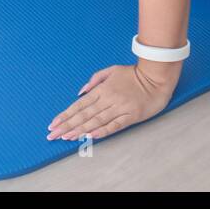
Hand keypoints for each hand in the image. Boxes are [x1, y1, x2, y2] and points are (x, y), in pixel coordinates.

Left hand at [47, 62, 179, 142]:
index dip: (65, 115)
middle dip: (67, 125)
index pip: (79, 104)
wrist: (157, 77)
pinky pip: (114, 125)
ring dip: (80, 130)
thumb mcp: (112, 70)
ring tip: (66, 137)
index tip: (53, 124)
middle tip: (53, 135)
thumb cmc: (134, 74)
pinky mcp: (131, 116)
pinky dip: (102, 131)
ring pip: (96, 121)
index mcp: (103, 89)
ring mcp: (120, 108)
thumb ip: (95, 80)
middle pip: (84, 114)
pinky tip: (90, 136)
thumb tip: (80, 92)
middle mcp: (109, 99)